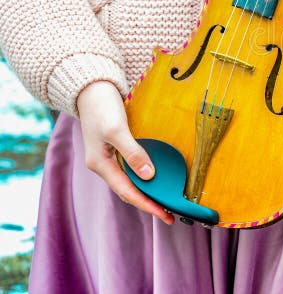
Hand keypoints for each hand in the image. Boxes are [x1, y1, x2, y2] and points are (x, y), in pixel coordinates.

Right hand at [77, 81, 173, 224]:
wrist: (91, 89)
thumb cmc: (102, 107)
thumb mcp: (116, 130)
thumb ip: (132, 152)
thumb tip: (149, 176)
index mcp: (100, 164)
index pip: (127, 191)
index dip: (146, 205)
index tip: (164, 215)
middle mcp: (103, 165)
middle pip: (128, 191)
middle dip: (148, 204)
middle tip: (169, 215)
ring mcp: (108, 158)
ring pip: (130, 182)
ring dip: (147, 193)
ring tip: (165, 203)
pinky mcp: (115, 149)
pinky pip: (131, 170)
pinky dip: (144, 179)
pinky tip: (155, 181)